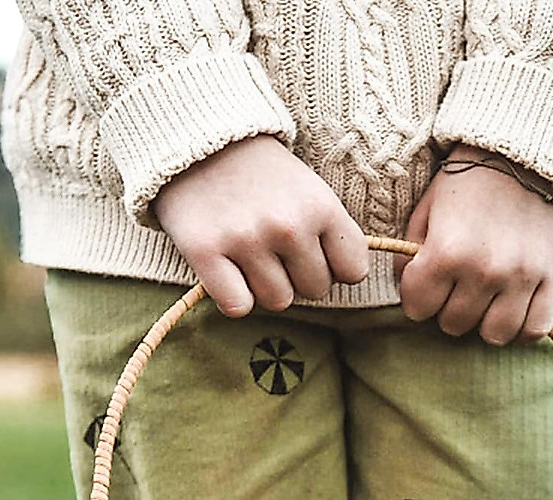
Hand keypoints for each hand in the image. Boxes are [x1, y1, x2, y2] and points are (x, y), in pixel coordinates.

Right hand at [151, 135, 369, 316]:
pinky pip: (238, 307)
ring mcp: (246, 240)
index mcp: (321, 206)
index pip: (353, 270)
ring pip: (278, 302)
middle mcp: (288, 225)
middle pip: (315, 290)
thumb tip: (346, 280)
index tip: (315, 252)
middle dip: (298, 276)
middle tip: (275, 249)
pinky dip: (233, 297)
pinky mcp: (206, 252)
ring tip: (249, 254)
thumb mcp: (309, 189)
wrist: (198, 139)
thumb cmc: (262, 175)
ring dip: (265, 286)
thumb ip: (331, 231)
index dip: (334, 267)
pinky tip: (227, 271)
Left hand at [397, 146, 552, 345]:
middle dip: (449, 307)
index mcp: (447, 252)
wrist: (529, 152)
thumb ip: (411, 253)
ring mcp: (521, 278)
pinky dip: (520, 326)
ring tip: (485, 298)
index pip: (417, 309)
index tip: (426, 282)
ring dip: (484, 321)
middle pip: (453, 325)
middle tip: (458, 284)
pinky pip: (532, 330)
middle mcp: (484, 270)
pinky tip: (513, 307)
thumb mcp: (428, 208)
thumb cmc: (470, 181)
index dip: (417, 296)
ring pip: (493, 336)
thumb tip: (407, 289)